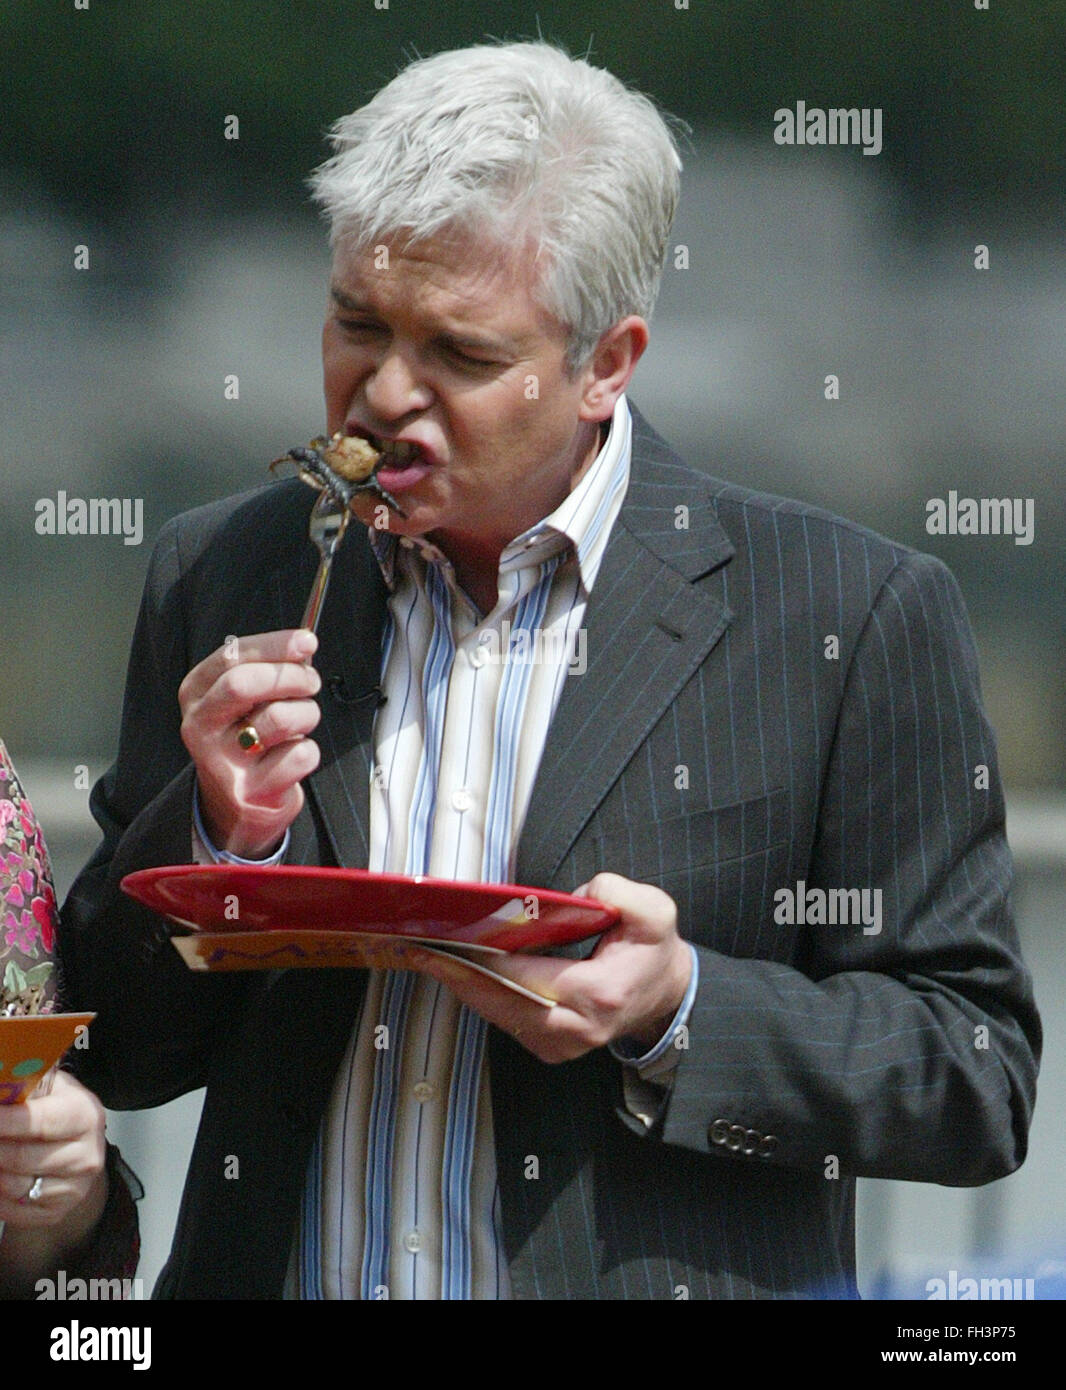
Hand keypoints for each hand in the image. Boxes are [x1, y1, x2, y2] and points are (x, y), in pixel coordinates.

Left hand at [0, 1069, 106, 1237]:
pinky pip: (12, 1209)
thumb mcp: (48, 1089)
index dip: (4, 1120)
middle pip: (20, 1157)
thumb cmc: (56, 1113)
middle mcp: (87, 1154)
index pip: (40, 1121)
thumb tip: (5, 1066)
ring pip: (13, 1185)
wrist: (77, 1153)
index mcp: (85, 1114)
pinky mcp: (58, 1212)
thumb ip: (26, 1082)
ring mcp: (75, 1187)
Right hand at [178, 629, 322, 857]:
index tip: (306, 640)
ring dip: (306, 714)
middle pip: (244, 684)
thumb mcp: (243, 700)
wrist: (236, 805)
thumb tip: (303, 645)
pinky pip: (299, 755)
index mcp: (196, 693)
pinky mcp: (250, 792)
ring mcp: (223, 762)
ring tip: (301, 722)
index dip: (274, 645)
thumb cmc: (247, 738)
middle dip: (290, 676)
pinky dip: (308, 751)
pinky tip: (292, 756)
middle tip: (311, 681)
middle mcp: (201, 726)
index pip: (231, 656)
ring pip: (279, 718)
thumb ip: (266, 669)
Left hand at [407, 873, 692, 1063]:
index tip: (452, 941)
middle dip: (459, 976)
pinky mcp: (550, 1047)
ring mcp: (562, 1045)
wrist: (663, 994)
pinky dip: (480, 996)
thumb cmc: (652, 951)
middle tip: (419, 950)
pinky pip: (506, 1021)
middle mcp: (576, 1029)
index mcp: (599, 994)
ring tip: (427, 957)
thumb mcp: (654, 912)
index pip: (530, 977)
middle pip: (502, 1003)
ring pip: (499, 1016)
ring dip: (463, 986)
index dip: (487, 960)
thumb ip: (619, 894)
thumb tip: (575, 896)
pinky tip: (456, 972)